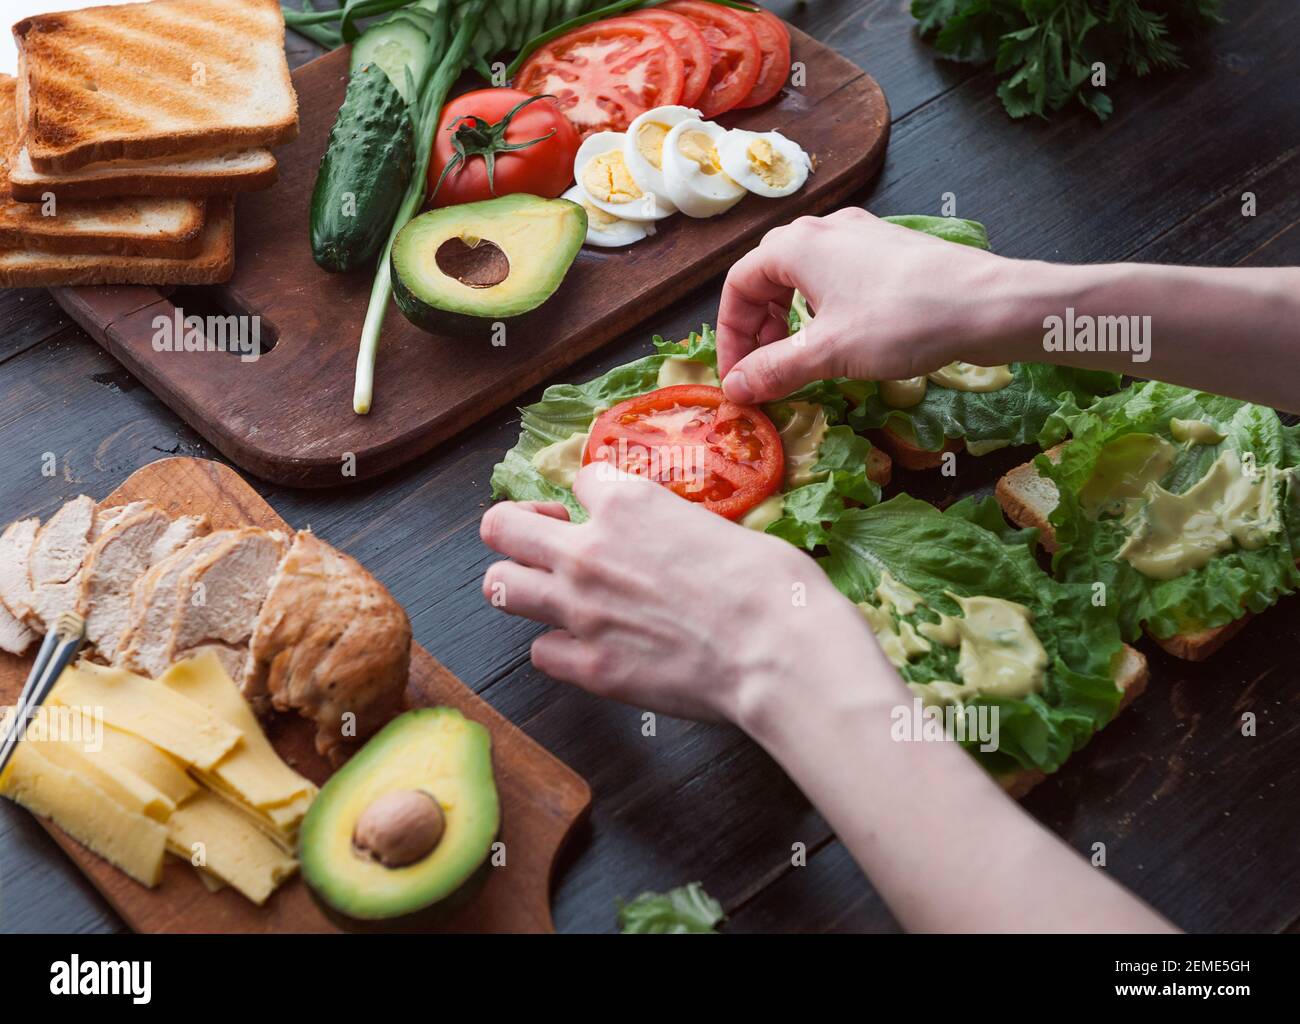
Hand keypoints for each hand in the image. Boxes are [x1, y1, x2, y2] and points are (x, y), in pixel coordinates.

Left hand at [479, 465, 883, 723]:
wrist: (777, 651)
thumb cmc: (771, 585)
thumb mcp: (722, 527)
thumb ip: (674, 527)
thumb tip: (672, 540)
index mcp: (627, 503)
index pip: (581, 480)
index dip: (596, 495)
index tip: (609, 511)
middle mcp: (589, 551)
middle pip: (502, 526)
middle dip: (518, 526)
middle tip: (546, 538)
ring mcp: (580, 611)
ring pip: (499, 586)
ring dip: (520, 583)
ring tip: (546, 590)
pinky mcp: (589, 667)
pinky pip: (540, 652)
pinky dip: (558, 648)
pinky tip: (586, 646)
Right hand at [716, 207, 1004, 403]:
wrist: (989, 304)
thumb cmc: (904, 321)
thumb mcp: (828, 353)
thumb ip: (774, 369)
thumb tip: (735, 387)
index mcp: (798, 245)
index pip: (738, 285)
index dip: (731, 335)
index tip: (739, 376)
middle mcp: (824, 230)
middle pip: (767, 278)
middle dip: (758, 328)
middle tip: (765, 370)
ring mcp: (860, 237)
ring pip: (803, 278)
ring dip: (790, 321)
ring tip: (800, 360)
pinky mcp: (889, 252)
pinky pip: (837, 278)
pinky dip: (823, 311)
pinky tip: (841, 341)